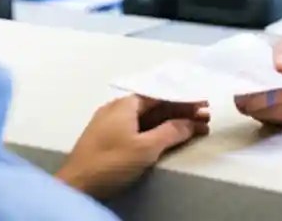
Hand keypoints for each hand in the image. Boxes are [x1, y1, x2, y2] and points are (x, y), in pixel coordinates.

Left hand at [55, 95, 209, 199]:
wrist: (76, 185)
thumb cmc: (110, 162)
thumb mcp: (145, 148)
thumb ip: (171, 132)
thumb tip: (191, 122)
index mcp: (125, 104)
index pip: (161, 96)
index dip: (184, 100)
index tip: (204, 104)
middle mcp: (117, 108)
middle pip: (155, 106)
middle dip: (181, 112)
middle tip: (205, 118)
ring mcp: (110, 123)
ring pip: (147, 119)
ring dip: (171, 123)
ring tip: (194, 129)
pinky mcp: (107, 139)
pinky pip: (137, 128)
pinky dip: (156, 132)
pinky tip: (168, 137)